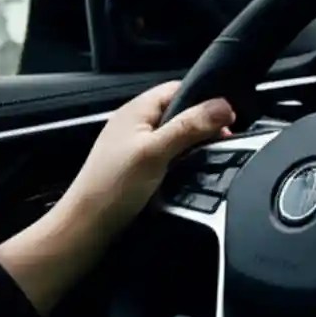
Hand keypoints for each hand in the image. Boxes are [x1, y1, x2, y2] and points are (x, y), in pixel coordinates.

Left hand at [0, 81, 233, 314]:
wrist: (87, 228)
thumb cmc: (113, 187)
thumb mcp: (156, 151)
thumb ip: (190, 126)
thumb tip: (225, 105)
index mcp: (137, 109)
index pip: (179, 89)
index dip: (206, 99)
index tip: (228, 118)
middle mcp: (137, 123)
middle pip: (181, 112)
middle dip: (204, 125)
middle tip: (223, 142)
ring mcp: (137, 146)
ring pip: (178, 135)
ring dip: (195, 144)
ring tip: (211, 158)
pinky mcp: (140, 167)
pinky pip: (171, 155)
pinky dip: (184, 160)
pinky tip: (193, 172)